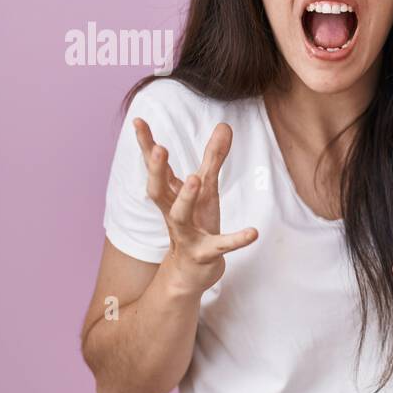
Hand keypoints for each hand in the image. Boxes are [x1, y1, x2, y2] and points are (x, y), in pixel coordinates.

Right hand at [133, 118, 257, 294]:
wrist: (191, 272)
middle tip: (159, 148)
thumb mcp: (206, 189)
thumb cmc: (196, 223)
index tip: (139, 120)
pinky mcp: (204, 253)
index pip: (156, 168)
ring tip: (195, 179)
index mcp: (170, 196)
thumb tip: (225, 125)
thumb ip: (214, 158)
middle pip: (157, 191)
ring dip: (185, 198)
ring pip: (179, 216)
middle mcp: (173, 213)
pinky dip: (236, 240)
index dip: (146, 144)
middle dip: (156, 170)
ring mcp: (186, 234)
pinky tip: (253, 233)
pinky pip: (220, 246)